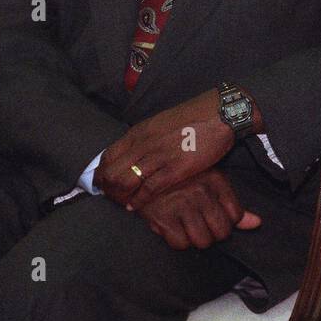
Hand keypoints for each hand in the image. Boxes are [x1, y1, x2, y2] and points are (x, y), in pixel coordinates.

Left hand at [95, 86, 260, 207]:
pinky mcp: (176, 169)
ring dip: (120, 197)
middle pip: (111, 172)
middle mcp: (144, 144)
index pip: (107, 156)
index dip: (101, 173)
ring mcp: (159, 157)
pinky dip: (138, 201)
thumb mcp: (160, 123)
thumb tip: (133, 153)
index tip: (103, 184)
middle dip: (107, 189)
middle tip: (112, 198)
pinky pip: (148, 189)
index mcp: (139, 132)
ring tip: (122, 203)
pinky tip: (136, 207)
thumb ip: (145, 138)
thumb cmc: (193, 117)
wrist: (220, 114)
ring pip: (125, 181)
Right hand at [134, 169, 261, 250]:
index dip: (227, 222)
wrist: (143, 173)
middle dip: (214, 234)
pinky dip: (178, 240)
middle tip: (202, 226)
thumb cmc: (184, 180)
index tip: (216, 217)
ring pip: (202, 241)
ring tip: (189, 227)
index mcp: (215, 181)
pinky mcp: (162, 217)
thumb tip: (257, 224)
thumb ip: (234, 207)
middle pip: (221, 233)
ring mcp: (181, 205)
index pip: (234, 216)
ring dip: (197, 239)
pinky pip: (180, 243)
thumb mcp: (211, 184)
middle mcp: (200, 193)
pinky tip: (174, 228)